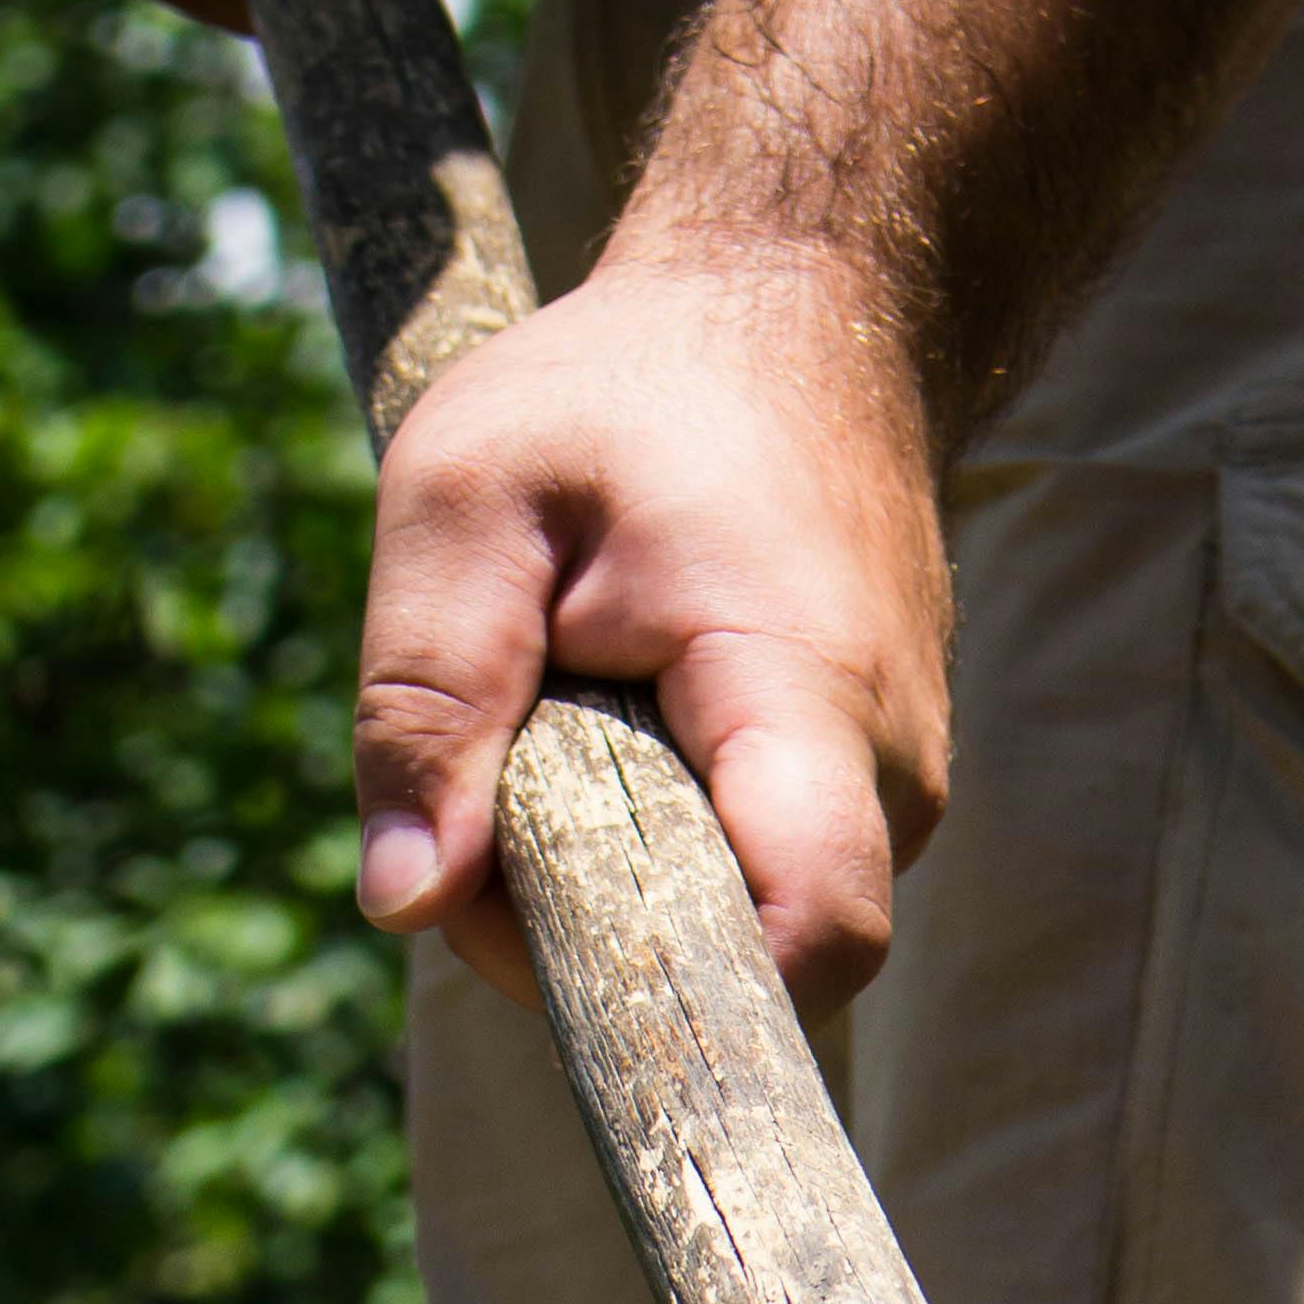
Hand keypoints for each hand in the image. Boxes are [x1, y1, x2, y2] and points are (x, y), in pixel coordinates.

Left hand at [346, 245, 953, 1018]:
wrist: (796, 311)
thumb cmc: (625, 390)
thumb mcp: (468, 498)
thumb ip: (425, 694)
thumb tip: (401, 898)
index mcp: (808, 696)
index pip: (809, 936)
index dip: (674, 992)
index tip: (535, 933)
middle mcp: (894, 778)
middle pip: (749, 965)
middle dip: (590, 933)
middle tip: (487, 790)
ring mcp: (902, 799)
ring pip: (745, 938)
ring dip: (618, 886)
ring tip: (560, 731)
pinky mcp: (873, 804)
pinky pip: (756, 893)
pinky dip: (660, 853)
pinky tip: (616, 740)